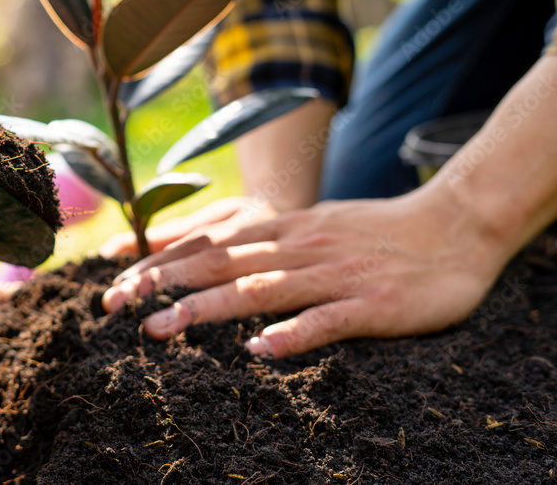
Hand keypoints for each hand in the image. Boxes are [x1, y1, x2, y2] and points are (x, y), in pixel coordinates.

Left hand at [102, 184, 512, 357]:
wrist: (456, 224)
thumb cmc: (381, 232)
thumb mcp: (316, 224)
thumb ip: (270, 240)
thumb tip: (222, 255)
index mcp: (286, 230)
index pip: (212, 244)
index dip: (163, 263)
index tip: (119, 281)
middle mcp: (301, 247)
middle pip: (222, 263)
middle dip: (166, 283)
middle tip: (118, 304)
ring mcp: (335, 275)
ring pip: (261, 289)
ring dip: (209, 308)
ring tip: (164, 327)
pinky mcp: (373, 305)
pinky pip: (328, 320)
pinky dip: (294, 334)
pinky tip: (263, 350)